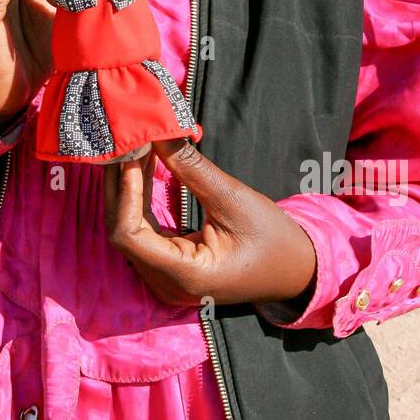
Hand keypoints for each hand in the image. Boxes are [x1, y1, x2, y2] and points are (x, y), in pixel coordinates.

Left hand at [102, 140, 317, 309]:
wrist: (297, 269)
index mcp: (184, 276)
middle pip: (122, 232)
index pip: (129, 235)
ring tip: (138, 149)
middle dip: (123, 185)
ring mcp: (166, 279)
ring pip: (129, 230)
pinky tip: (145, 168)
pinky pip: (143, 231)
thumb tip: (158, 135)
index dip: (125, 193)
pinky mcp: (170, 267)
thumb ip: (191, 168)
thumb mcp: (233, 198)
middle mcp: (167, 284)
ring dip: (130, 189)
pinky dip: (141, 200)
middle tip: (130, 142)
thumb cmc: (273, 238)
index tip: (131, 155)